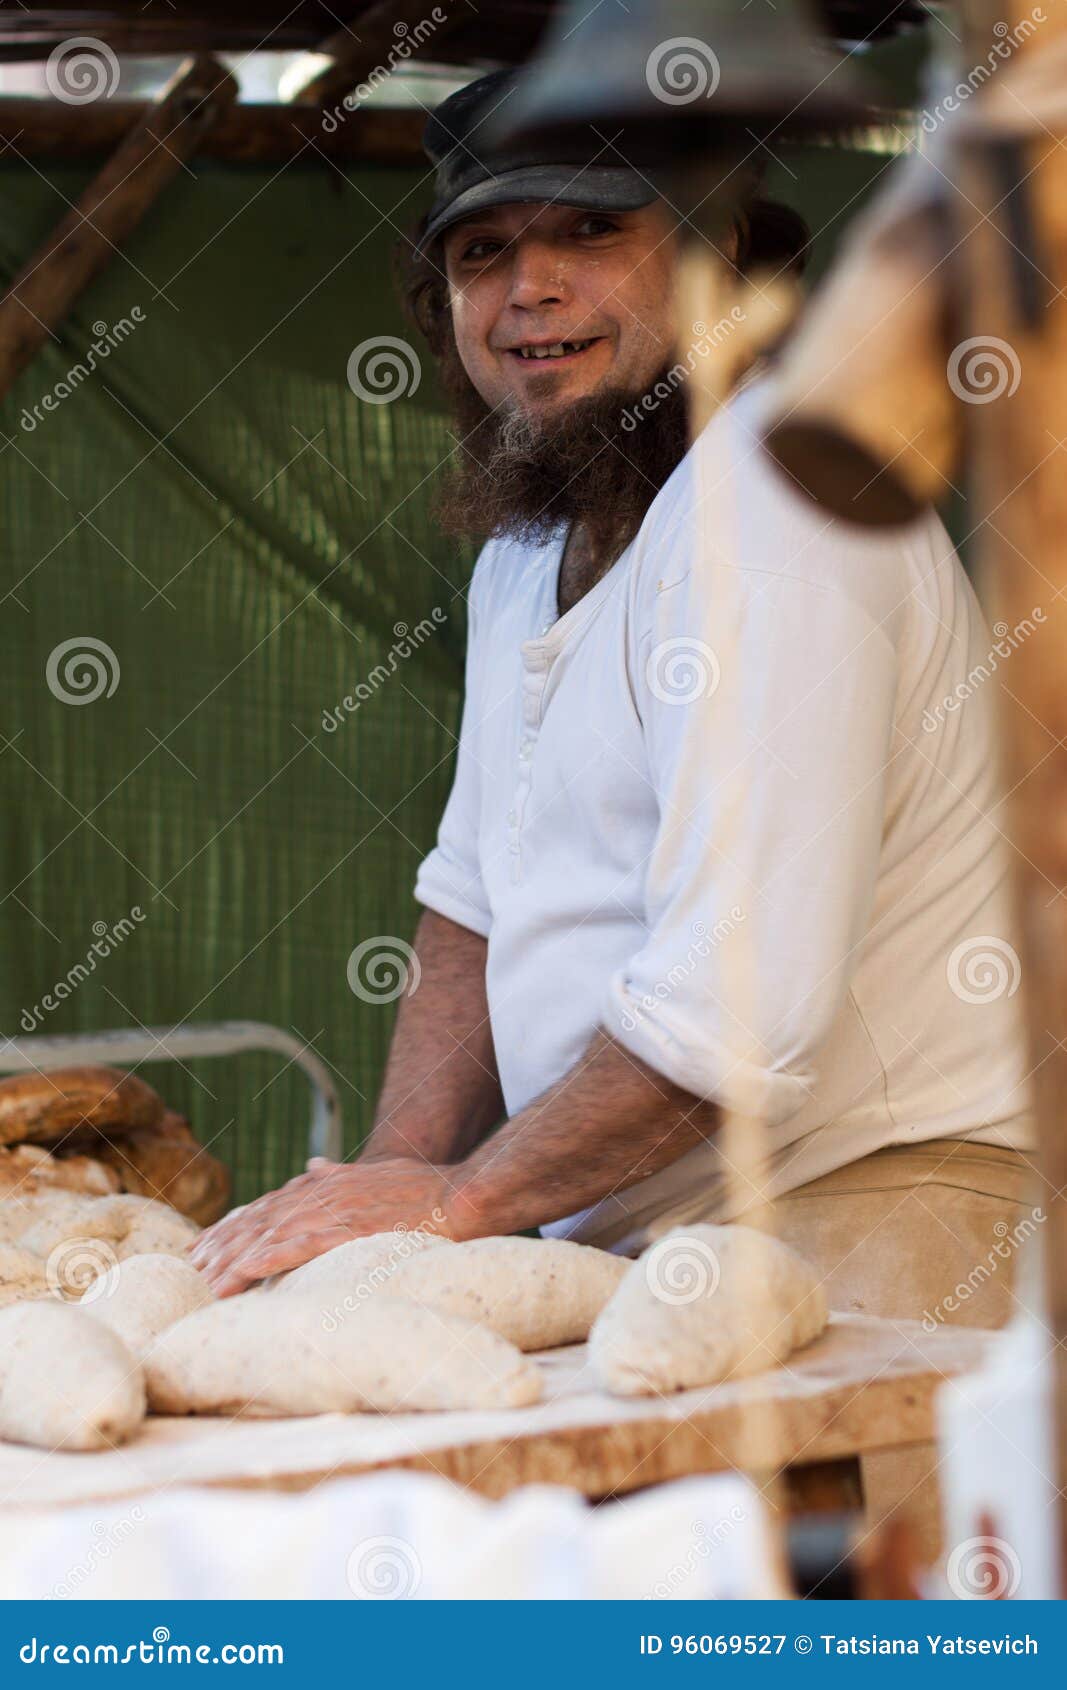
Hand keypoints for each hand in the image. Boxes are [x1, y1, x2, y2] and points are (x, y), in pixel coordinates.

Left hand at [188, 1157, 457, 1296]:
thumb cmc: (426, 1189)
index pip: (268, 1206)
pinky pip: (296, 1247)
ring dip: (233, 1258)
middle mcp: (322, 1193)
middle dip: (222, 1244)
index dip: (234, 1225)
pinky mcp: (347, 1231)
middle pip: (259, 1220)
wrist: (463, 1195)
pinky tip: (240, 1275)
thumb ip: (340, 1173)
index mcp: (327, 1184)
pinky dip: (264, 1260)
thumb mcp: (376, 1174)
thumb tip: (312, 1164)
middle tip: (191, 1267)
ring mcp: (333, 1211)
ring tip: (204, 1281)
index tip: (207, 1244)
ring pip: (269, 1235)